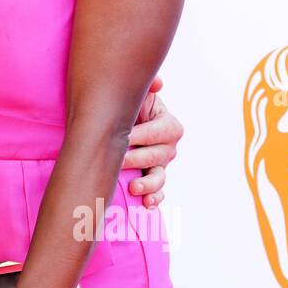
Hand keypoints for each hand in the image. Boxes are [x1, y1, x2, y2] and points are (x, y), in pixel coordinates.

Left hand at [123, 75, 183, 206]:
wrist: (120, 123)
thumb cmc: (129, 108)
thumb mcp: (138, 95)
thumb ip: (148, 87)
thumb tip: (158, 83)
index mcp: (168, 125)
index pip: (158, 132)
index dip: (141, 135)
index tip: (124, 136)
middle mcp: (168, 147)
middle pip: (157, 156)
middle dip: (137, 158)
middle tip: (119, 160)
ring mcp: (161, 165)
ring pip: (159, 177)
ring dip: (148, 184)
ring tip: (134, 187)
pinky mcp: (153, 180)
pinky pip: (158, 192)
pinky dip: (154, 199)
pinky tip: (146, 203)